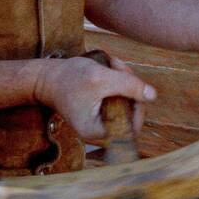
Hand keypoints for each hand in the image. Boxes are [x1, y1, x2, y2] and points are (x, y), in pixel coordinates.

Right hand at [33, 53, 154, 142]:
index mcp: (98, 132)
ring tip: (111, 65)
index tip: (131, 85)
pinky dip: (118, 83)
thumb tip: (152, 95)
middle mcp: (100, 133)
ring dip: (125, 81)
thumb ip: (129, 86)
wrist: (46, 77)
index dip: (138, 107)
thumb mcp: (101, 78)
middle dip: (130, 87)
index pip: (132, 129)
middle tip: (118, 67)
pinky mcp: (101, 111)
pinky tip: (110, 69)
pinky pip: (119, 99)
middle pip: (132, 114)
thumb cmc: (68, 78)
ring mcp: (101, 122)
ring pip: (127, 103)